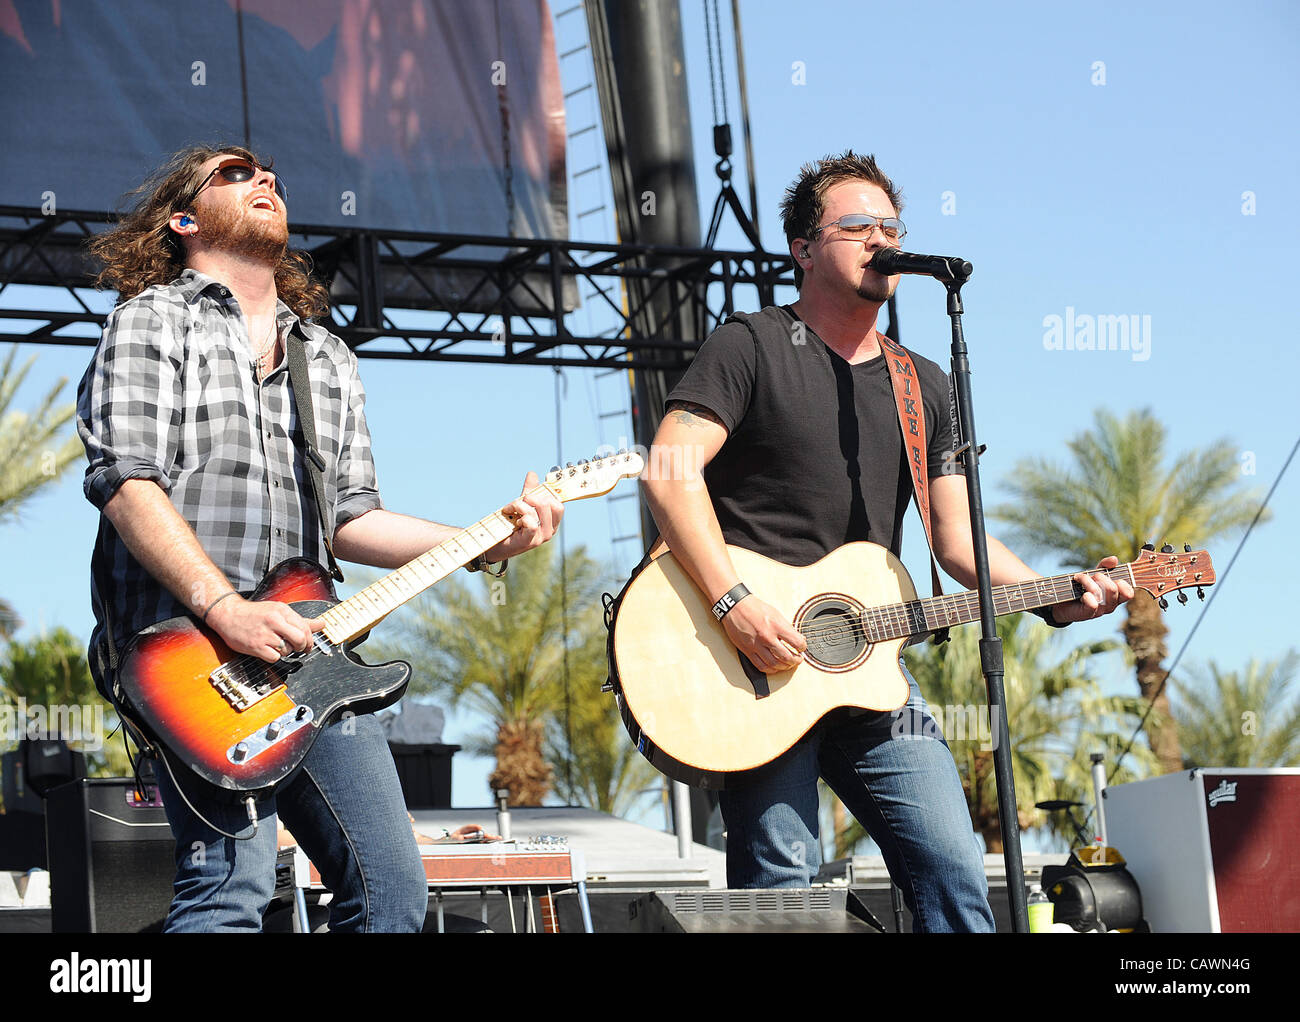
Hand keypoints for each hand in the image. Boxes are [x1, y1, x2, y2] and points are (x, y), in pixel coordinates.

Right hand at [205, 594, 321, 662]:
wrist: (228, 615)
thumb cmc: (255, 614)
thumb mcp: (279, 611)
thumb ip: (301, 620)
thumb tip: (322, 624)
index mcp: (282, 611)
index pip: (306, 628)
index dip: (310, 640)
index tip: (307, 645)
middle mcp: (274, 621)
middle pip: (300, 639)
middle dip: (302, 647)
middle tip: (298, 649)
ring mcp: (265, 634)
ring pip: (287, 650)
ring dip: (285, 651)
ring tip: (277, 645)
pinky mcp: (256, 646)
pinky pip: (274, 657)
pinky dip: (274, 657)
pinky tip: (268, 650)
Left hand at [483, 471, 563, 561]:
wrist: (495, 544)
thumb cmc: (510, 525)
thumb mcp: (522, 505)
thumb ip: (529, 491)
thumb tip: (532, 474)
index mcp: (551, 522)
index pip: (558, 505)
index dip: (546, 495)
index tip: (531, 493)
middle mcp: (550, 530)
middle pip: (550, 504)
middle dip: (531, 497)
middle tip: (519, 501)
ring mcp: (542, 537)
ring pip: (538, 510)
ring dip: (520, 505)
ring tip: (511, 509)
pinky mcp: (531, 541)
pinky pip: (531, 522)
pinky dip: (520, 516)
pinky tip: (514, 520)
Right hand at [721, 595, 806, 673]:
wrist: (735, 607)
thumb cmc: (754, 608)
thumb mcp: (776, 613)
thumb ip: (787, 627)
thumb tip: (798, 638)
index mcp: (776, 626)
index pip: (796, 642)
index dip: (803, 647)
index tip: (802, 647)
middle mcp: (766, 637)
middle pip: (786, 657)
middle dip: (796, 661)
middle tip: (798, 659)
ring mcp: (756, 645)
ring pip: (774, 664)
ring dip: (784, 667)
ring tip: (788, 664)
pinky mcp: (748, 651)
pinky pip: (761, 666)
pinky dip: (771, 669)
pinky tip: (775, 666)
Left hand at [1049, 556, 1134, 623]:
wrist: (1061, 600)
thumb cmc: (1081, 586)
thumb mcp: (1094, 573)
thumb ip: (1105, 566)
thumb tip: (1114, 559)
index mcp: (1116, 596)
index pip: (1128, 593)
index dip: (1123, 583)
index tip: (1113, 577)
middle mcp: (1110, 605)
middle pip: (1112, 588)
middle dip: (1099, 577)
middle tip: (1090, 576)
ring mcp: (1100, 611)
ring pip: (1099, 593)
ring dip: (1086, 581)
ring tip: (1078, 578)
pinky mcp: (1087, 614)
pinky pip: (1092, 603)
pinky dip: (1085, 594)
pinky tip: (1079, 593)